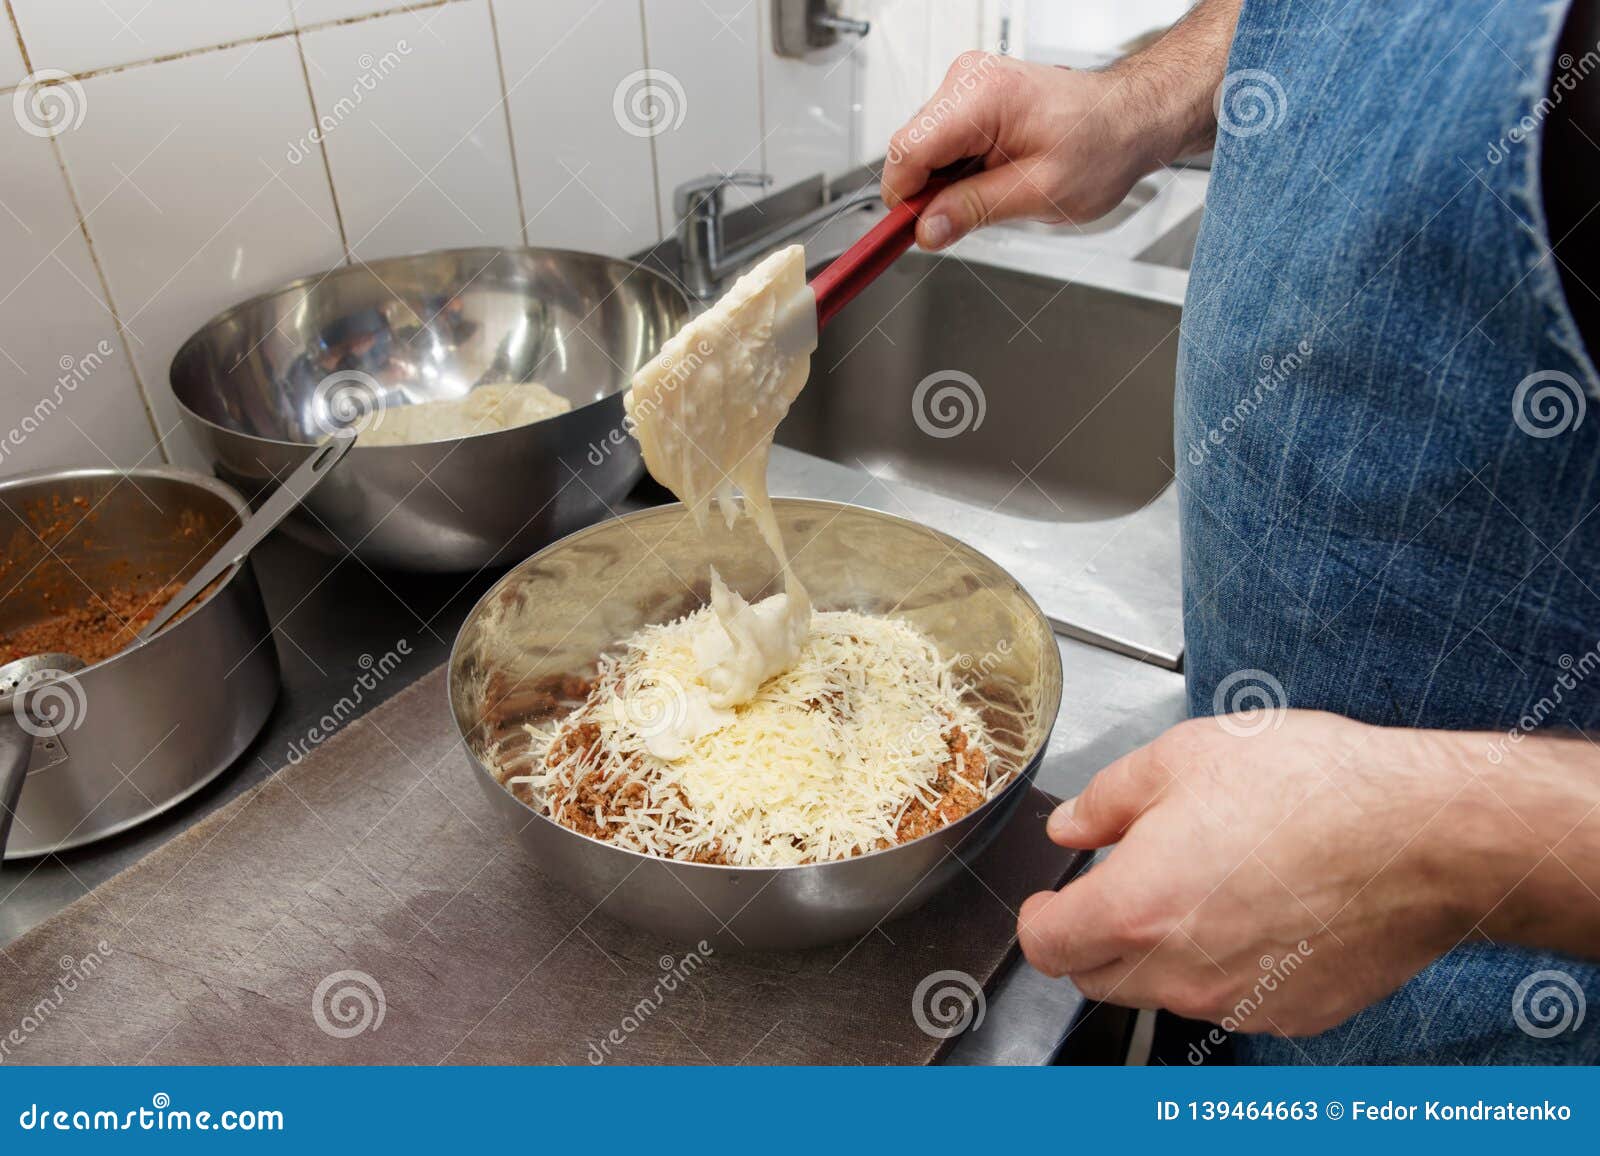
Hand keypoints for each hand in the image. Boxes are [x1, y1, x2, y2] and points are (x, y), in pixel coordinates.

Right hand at [880, 1, 1239, 249]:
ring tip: (994, 190)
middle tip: (966, 219)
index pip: (907, 150)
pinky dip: (956, 170)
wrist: (1128, 120)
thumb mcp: (1037, 193)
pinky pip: (940, 143)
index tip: (907, 234)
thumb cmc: (1100, 145)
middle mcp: (968, 80)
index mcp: (982, 96)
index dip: (903, 199)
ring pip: (922, 150)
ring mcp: (966, 85)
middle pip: (910, 150)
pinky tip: (991, 175)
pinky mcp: (970, 98)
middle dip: (929, 193)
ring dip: (945, 182)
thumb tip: (927, 228)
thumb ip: (974, 210)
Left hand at [1018, 711, 1486, 1036]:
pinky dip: (1227, 966)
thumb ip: (1108, 800)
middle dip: (1095, 938)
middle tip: (1127, 883)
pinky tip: (1260, 910)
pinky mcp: (1293, 1012)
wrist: (1422, 835)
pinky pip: (1232, 998)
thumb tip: (1072, 826)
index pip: (1048, 947)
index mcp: (1138, 907)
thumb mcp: (1184, 758)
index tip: (1051, 901)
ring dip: (1163, 952)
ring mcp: (1238, 1001)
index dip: (1040, 919)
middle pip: (1099, 979)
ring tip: (1208, 882)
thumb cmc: (1312, 789)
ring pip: (1165, 991)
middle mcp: (1182, 972)